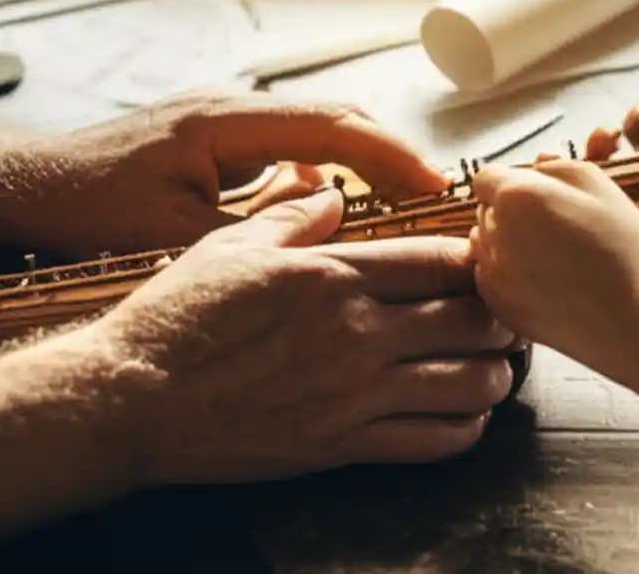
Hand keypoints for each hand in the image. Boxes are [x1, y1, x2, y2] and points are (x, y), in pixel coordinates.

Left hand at [2, 90, 447, 256]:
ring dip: (363, 165)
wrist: (31, 186)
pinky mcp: (221, 137)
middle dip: (391, 157)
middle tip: (437, 201)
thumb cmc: (88, 211)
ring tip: (406, 208)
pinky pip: (292, 146)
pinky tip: (341, 210)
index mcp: (225, 122)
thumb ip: (255, 232)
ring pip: (318, 131)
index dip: (391, 156)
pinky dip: (328, 173)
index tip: (436, 186)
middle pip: (337, 119)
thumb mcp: (173, 239)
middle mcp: (234, 108)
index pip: (332, 126)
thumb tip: (331, 222)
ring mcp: (228, 118)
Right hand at [97, 189, 516, 484]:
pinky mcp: (339, 445)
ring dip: (494, 374)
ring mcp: (353, 393)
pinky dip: (464, 429)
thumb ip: (292, 217)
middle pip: (473, 319)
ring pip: (468, 384)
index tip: (489, 262)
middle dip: (503, 316)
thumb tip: (332, 193)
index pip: (442, 261)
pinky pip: (432, 442)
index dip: (480, 260)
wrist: (131, 397)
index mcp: (333, 275)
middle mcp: (356, 332)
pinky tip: (463, 416)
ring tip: (493, 366)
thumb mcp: (230, 245)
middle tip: (507, 315)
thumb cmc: (176, 316)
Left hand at [467, 160, 638, 397]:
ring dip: (508, 242)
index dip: (513, 182)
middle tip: (557, 226)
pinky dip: (509, 274)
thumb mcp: (602, 187)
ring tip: (554, 255)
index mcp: (517, 196)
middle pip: (487, 210)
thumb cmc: (628, 249)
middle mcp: (494, 233)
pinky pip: (490, 278)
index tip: (540, 195)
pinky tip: (548, 281)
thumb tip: (535, 163)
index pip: (486, 178)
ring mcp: (494, 274)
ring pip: (486, 244)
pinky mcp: (500, 308)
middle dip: (511, 211)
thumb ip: (558, 167)